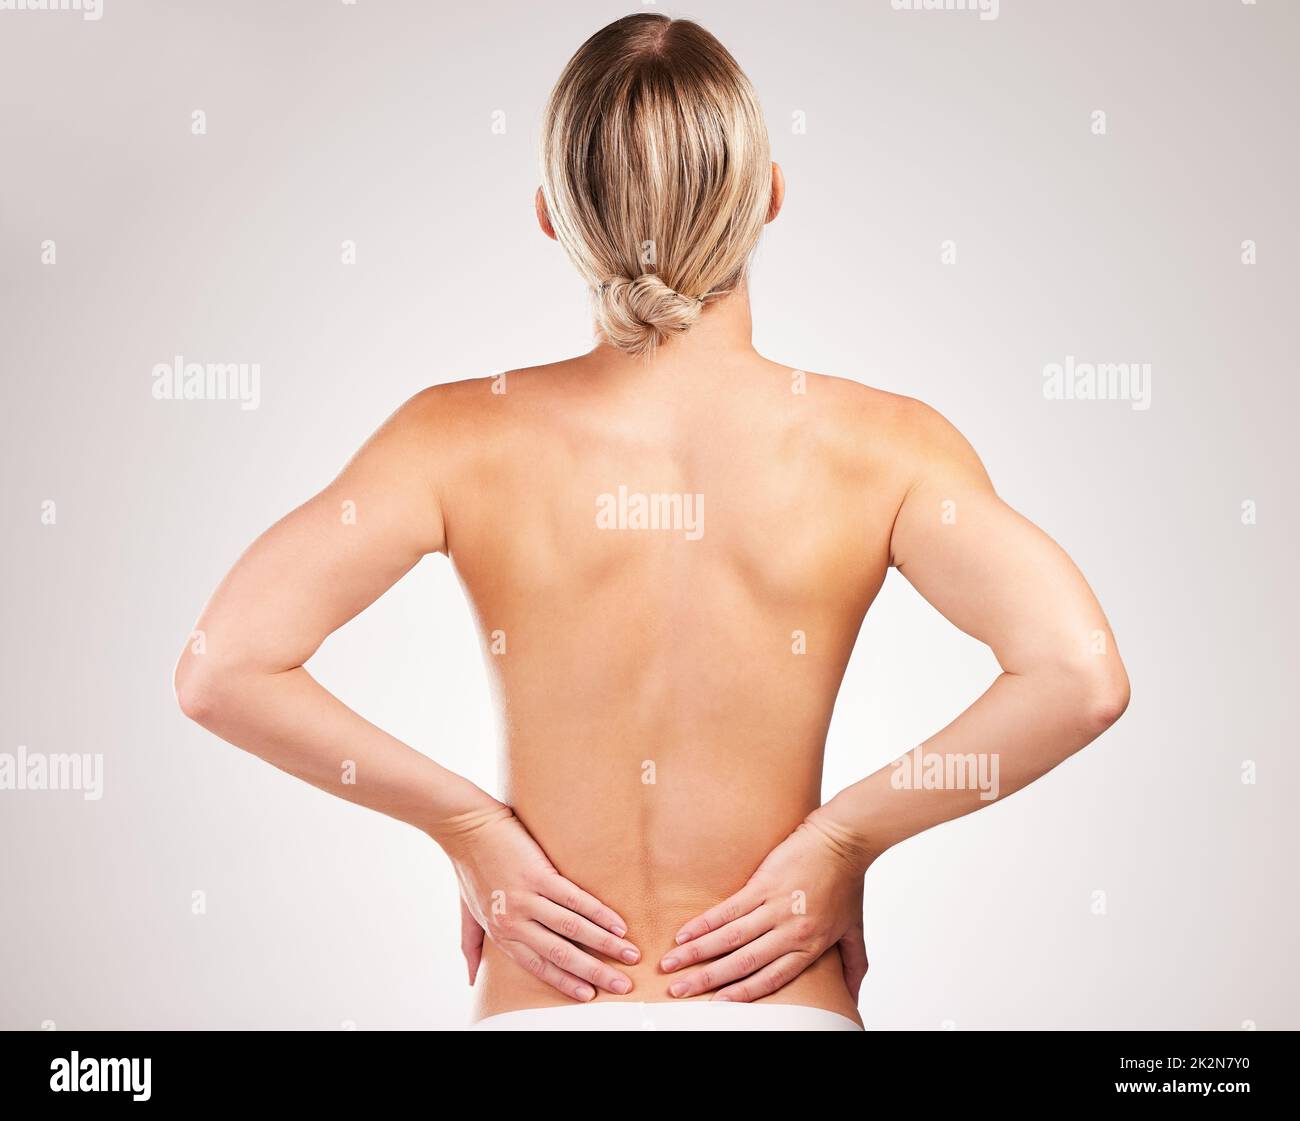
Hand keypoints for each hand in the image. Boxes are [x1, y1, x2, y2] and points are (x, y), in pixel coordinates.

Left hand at [448, 808, 640, 1000]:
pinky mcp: (537, 874)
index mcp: (501, 934)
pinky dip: (599, 913)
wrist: (465, 829)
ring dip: (606, 944)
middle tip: (622, 985)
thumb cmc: (468, 868)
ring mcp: (526, 898)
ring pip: (572, 928)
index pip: (539, 966)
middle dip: (595, 972)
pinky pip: (574, 898)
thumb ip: (471, 946)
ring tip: (631, 953)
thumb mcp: (467, 914)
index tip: (589, 995)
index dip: (566, 982)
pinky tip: (617, 923)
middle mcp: (514, 922)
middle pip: (561, 954)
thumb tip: (471, 979)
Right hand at [661, 811, 869, 1001]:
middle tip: (677, 991)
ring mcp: (775, 907)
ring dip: (696, 953)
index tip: (716, 1004)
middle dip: (707, 980)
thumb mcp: (854, 930)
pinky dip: (704, 922)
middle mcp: (790, 932)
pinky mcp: (764, 884)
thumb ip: (855, 965)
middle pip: (743, 963)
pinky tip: (685, 933)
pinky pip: (729, 908)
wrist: (845, 841)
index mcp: (809, 947)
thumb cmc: (848, 882)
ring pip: (730, 937)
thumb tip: (855, 997)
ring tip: (671, 963)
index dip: (741, 993)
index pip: (770, 978)